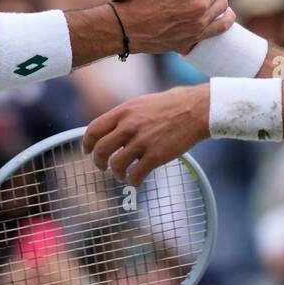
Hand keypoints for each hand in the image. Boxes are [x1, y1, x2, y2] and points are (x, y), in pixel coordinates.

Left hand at [82, 84, 208, 185]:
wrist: (197, 109)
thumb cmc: (173, 104)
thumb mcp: (142, 103)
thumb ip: (126, 116)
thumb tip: (112, 130)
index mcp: (124, 111)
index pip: (94, 129)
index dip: (87, 143)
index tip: (87, 151)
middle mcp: (129, 125)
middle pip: (100, 150)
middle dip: (98, 162)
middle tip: (103, 168)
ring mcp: (142, 141)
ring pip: (116, 165)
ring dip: (117, 174)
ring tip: (123, 175)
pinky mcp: (156, 156)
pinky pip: (135, 175)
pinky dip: (133, 181)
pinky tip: (136, 180)